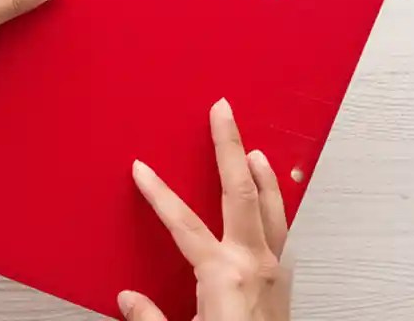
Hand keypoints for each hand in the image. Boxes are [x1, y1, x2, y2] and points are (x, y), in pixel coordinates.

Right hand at [120, 99, 291, 320]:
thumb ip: (152, 319)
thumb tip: (129, 299)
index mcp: (223, 275)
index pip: (183, 223)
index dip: (158, 193)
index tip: (141, 169)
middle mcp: (254, 266)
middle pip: (241, 192)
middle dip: (230, 147)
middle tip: (222, 113)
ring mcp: (275, 274)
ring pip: (273, 209)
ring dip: (263, 175)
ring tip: (255, 149)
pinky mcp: (284, 286)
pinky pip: (279, 234)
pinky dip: (274, 209)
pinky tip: (268, 205)